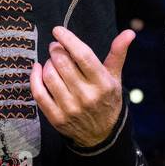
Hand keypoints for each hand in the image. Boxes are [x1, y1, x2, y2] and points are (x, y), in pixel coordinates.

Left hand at [31, 26, 134, 148]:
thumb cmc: (106, 99)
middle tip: (56, 47)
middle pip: (62, 63)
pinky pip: (39, 93)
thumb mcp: (115, 77)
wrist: (101, 134)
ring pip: (49, 76)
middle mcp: (86, 96)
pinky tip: (38, 69)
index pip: (83, 55)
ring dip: (47, 63)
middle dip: (56, 50)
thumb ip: (118, 54)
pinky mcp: (56, 117)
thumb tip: (129, 32)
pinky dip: (35, 77)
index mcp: (103, 83)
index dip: (68, 40)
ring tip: (53, 61)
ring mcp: (70, 108)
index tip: (57, 30)